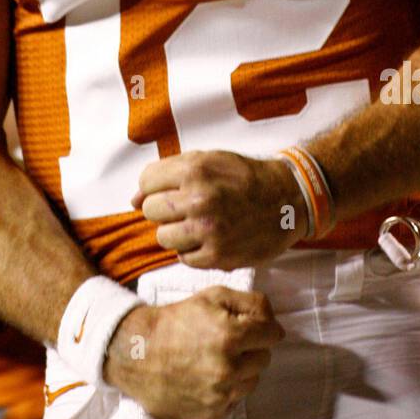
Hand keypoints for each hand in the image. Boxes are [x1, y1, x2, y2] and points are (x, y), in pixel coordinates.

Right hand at [104, 289, 283, 418]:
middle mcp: (228, 371)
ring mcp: (219, 397)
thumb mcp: (212, 296)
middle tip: (229, 341)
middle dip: (252, 348)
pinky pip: (235, 401)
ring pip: (252, 382)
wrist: (137, 353)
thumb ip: (250, 303)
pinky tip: (208, 377)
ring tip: (217, 359)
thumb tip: (275, 321)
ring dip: (242, 370)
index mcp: (230, 337)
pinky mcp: (211, 416)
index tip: (250, 327)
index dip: (262, 327)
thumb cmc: (176, 320)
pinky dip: (227, 390)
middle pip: (264, 359)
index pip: (273, 334)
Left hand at [132, 149, 303, 269]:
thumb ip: (168, 174)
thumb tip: (132, 200)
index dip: (155, 187)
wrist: (287, 200)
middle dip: (164, 210)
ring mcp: (207, 230)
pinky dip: (192, 251)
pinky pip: (184, 258)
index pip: (146, 181)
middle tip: (185, 208)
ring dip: (176, 233)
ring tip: (197, 224)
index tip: (170, 190)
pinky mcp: (218, 256)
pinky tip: (209, 239)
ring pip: (163, 237)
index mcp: (194, 170)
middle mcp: (198, 199)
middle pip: (150, 210)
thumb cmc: (244, 178)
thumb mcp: (208, 161)